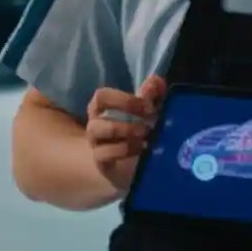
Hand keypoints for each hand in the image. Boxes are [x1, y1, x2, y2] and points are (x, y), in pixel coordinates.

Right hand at [85, 75, 166, 193]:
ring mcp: (96, 144)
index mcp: (103, 110)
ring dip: (124, 128)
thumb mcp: (148, 112)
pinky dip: (124, 149)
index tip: (148, 104)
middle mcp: (95, 125)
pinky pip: (103, 153)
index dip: (124, 98)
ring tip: (145, 133)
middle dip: (125, 110)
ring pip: (96, 129)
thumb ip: (153, 95)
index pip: (102, 96)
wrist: (131, 169)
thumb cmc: (138, 133)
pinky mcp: (101, 163)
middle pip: (97, 108)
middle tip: (150, 118)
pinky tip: (142, 149)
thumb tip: (155, 81)